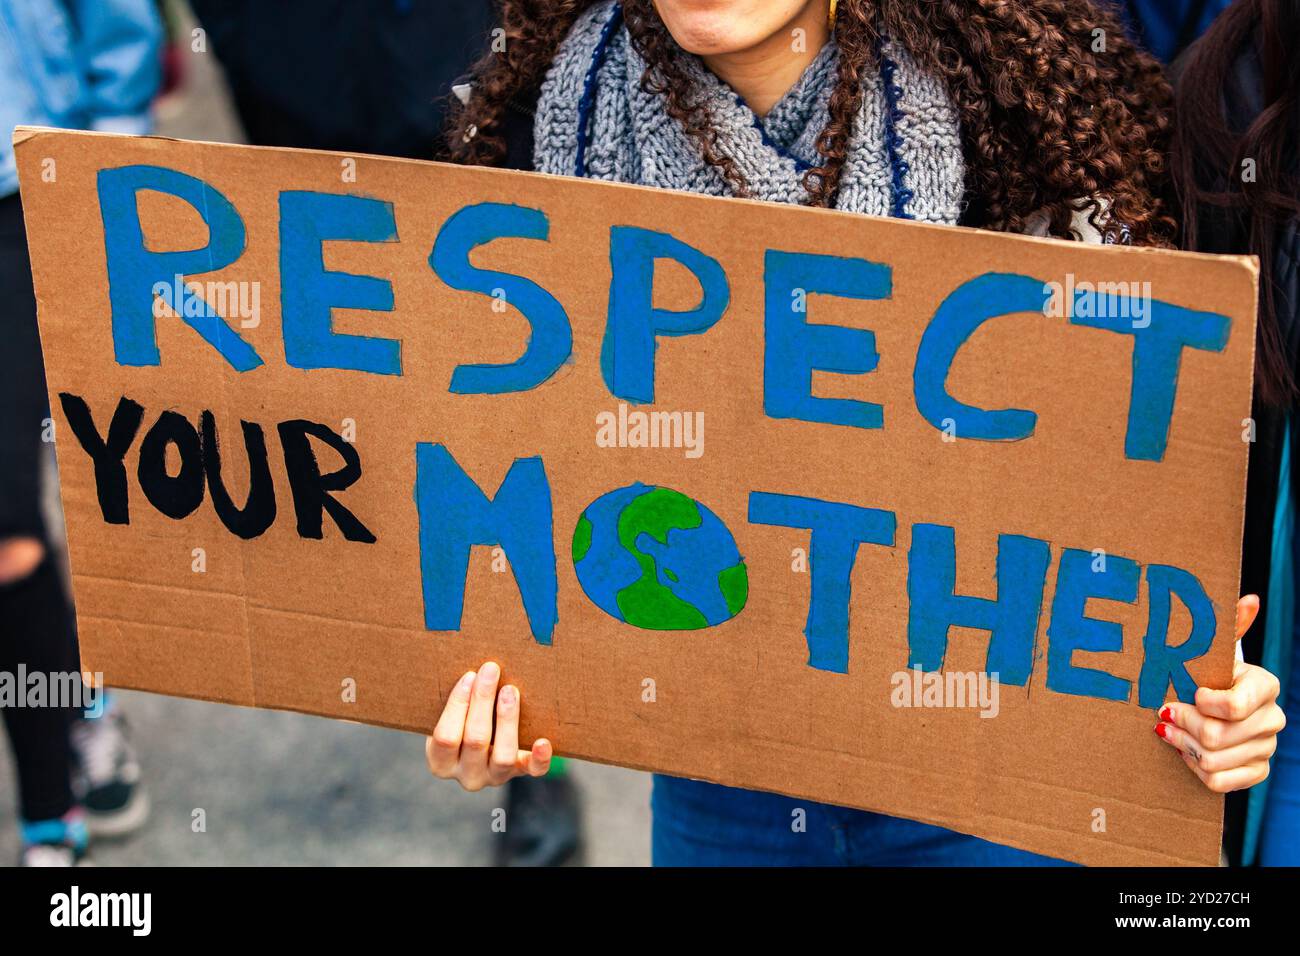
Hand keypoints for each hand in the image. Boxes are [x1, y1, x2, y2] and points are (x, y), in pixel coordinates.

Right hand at [425, 661, 551, 790]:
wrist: (480, 746)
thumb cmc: (459, 722)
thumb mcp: (447, 717)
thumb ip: (453, 701)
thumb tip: (470, 669)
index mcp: (440, 763)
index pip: (445, 737)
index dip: (457, 705)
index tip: (469, 676)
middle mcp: (467, 776)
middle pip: (475, 740)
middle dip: (483, 700)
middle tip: (491, 670)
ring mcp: (494, 777)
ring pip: (503, 755)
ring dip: (507, 720)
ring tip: (510, 691)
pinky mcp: (520, 773)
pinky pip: (532, 770)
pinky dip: (539, 757)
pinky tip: (543, 741)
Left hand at [1154, 595, 1285, 792]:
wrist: (1211, 705)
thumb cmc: (1206, 671)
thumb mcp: (1212, 649)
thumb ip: (1229, 625)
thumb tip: (1249, 599)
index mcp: (1265, 685)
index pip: (1233, 707)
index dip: (1204, 704)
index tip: (1191, 693)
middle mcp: (1273, 718)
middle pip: (1216, 736)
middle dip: (1183, 725)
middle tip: (1165, 714)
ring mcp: (1266, 748)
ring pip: (1213, 760)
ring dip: (1183, 745)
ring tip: (1172, 730)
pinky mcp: (1255, 772)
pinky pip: (1218, 782)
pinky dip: (1195, 768)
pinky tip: (1187, 751)